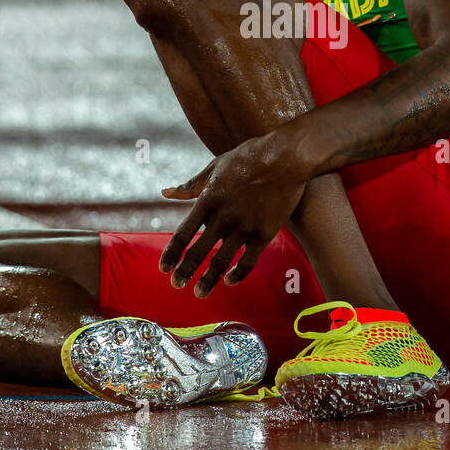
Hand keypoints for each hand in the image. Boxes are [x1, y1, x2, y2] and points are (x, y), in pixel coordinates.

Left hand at [159, 134, 306, 297]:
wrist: (285, 156)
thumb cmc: (248, 157)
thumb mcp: (214, 166)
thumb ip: (190, 185)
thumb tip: (165, 192)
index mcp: (208, 200)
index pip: (183, 234)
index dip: (172, 254)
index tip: (164, 268)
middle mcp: (223, 217)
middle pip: (198, 253)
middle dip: (184, 272)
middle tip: (176, 284)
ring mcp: (245, 227)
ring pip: (221, 262)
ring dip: (208, 280)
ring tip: (199, 292)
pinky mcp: (265, 233)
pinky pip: (248, 261)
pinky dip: (237, 274)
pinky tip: (229, 281)